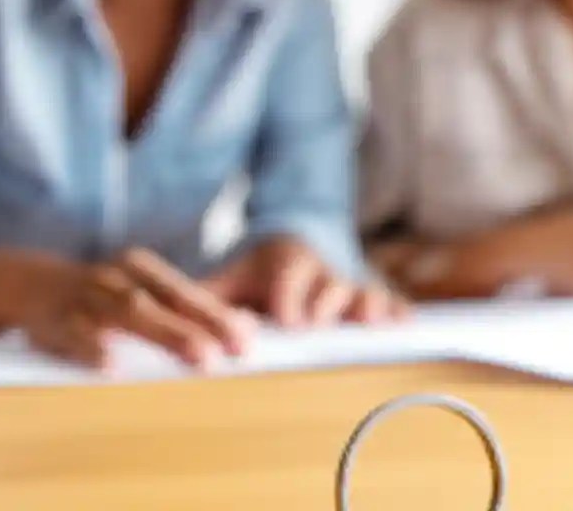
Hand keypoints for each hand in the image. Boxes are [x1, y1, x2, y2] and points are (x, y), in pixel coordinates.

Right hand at [22, 248, 254, 369]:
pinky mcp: (54, 319)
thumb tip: (244, 327)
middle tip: (226, 355)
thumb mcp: (143, 293)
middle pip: (163, 301)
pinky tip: (112, 369)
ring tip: (199, 359)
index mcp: (141, 269)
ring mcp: (85, 296)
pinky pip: (74, 334)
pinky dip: (94, 350)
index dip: (217, 316)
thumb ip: (188, 309)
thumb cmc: (101, 296)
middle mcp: (117, 277)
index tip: (247, 341)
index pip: (186, 292)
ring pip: (128, 313)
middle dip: (198, 327)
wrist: (29, 284)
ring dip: (165, 336)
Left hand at [204, 237, 410, 328]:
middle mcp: (323, 269)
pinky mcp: (373, 296)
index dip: (290, 297)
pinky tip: (404, 324)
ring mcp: (350, 283)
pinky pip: (390, 302)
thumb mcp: (232, 278)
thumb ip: (205, 299)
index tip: (289, 320)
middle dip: (325, 304)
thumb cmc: (261, 274)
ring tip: (371, 321)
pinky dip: (397, 312)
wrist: (297, 249)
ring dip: (367, 306)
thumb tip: (168, 322)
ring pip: (362, 292)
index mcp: (287, 261)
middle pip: (329, 285)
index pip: (288, 276)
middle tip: (320, 325)